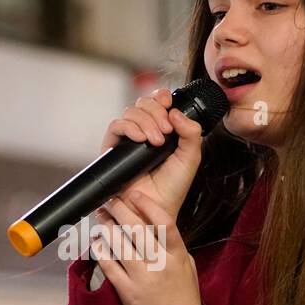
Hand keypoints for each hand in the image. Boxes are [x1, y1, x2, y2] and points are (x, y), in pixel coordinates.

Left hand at [91, 188, 200, 304]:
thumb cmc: (184, 300)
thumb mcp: (188, 269)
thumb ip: (177, 248)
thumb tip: (162, 228)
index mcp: (177, 256)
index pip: (164, 223)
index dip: (147, 205)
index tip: (135, 194)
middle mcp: (160, 264)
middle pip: (137, 229)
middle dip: (120, 210)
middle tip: (110, 201)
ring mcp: (142, 278)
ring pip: (120, 244)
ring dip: (107, 227)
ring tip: (101, 218)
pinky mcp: (127, 291)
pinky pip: (109, 266)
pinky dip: (101, 252)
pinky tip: (96, 242)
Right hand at [100, 88, 204, 220]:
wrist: (156, 208)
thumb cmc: (172, 187)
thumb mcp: (190, 157)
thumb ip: (191, 132)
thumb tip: (176, 111)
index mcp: (161, 129)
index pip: (157, 102)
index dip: (160, 96)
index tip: (169, 101)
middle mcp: (142, 131)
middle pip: (142, 103)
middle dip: (156, 111)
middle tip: (166, 130)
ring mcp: (127, 139)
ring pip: (130, 112)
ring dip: (145, 121)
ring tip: (156, 141)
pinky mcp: (112, 149)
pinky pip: (116, 126)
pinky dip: (129, 128)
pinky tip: (141, 139)